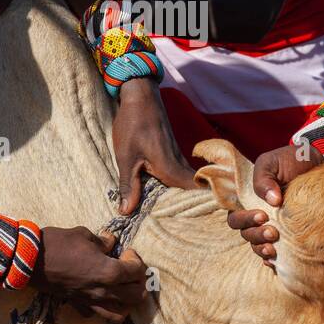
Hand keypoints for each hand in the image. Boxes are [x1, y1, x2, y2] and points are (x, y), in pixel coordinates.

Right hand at [34, 224, 147, 321]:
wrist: (29, 261)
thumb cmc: (58, 244)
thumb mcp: (83, 235)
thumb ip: (102, 241)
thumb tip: (111, 242)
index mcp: (109, 272)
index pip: (137, 272)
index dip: (136, 260)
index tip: (126, 251)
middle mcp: (104, 291)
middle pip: (136, 296)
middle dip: (138, 282)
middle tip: (128, 268)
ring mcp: (91, 301)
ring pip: (119, 314)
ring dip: (126, 302)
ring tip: (120, 288)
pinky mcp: (78, 305)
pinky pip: (96, 314)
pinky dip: (102, 307)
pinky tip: (99, 294)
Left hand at [112, 79, 197, 213]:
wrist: (139, 95)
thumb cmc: (132, 124)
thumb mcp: (126, 157)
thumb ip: (128, 185)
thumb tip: (126, 212)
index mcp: (169, 167)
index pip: (192, 193)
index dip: (197, 209)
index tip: (195, 226)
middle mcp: (178, 163)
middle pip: (191, 191)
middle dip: (188, 208)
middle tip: (182, 228)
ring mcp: (177, 157)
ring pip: (185, 183)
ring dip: (181, 197)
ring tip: (174, 218)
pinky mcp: (172, 153)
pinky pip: (178, 174)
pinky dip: (175, 186)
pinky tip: (164, 196)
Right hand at [226, 143, 322, 265]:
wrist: (318, 163)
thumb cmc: (291, 161)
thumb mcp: (272, 161)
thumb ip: (264, 178)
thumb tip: (272, 201)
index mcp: (249, 201)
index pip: (235, 218)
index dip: (244, 220)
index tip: (262, 216)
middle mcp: (259, 217)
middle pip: (245, 234)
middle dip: (256, 235)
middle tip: (273, 232)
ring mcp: (273, 228)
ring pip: (258, 246)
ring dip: (263, 249)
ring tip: (275, 247)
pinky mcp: (289, 238)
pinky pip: (277, 256)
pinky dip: (274, 261)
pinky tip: (278, 261)